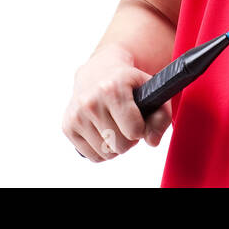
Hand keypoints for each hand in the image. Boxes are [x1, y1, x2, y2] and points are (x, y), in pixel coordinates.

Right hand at [62, 45, 171, 161]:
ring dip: (115, 144)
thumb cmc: (129, 84)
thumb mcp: (150, 90)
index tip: (138, 117)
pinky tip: (103, 131)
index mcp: (111, 88)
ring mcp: (76, 115)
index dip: (141, 127)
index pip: (134, 131)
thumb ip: (161, 116)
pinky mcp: (67, 127)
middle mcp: (90, 101)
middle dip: (129, 138)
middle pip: (121, 145)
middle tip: (127, 122)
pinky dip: (102, 149)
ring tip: (115, 125)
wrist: (98, 72)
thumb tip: (152, 141)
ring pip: (106, 153)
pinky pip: (93, 156)